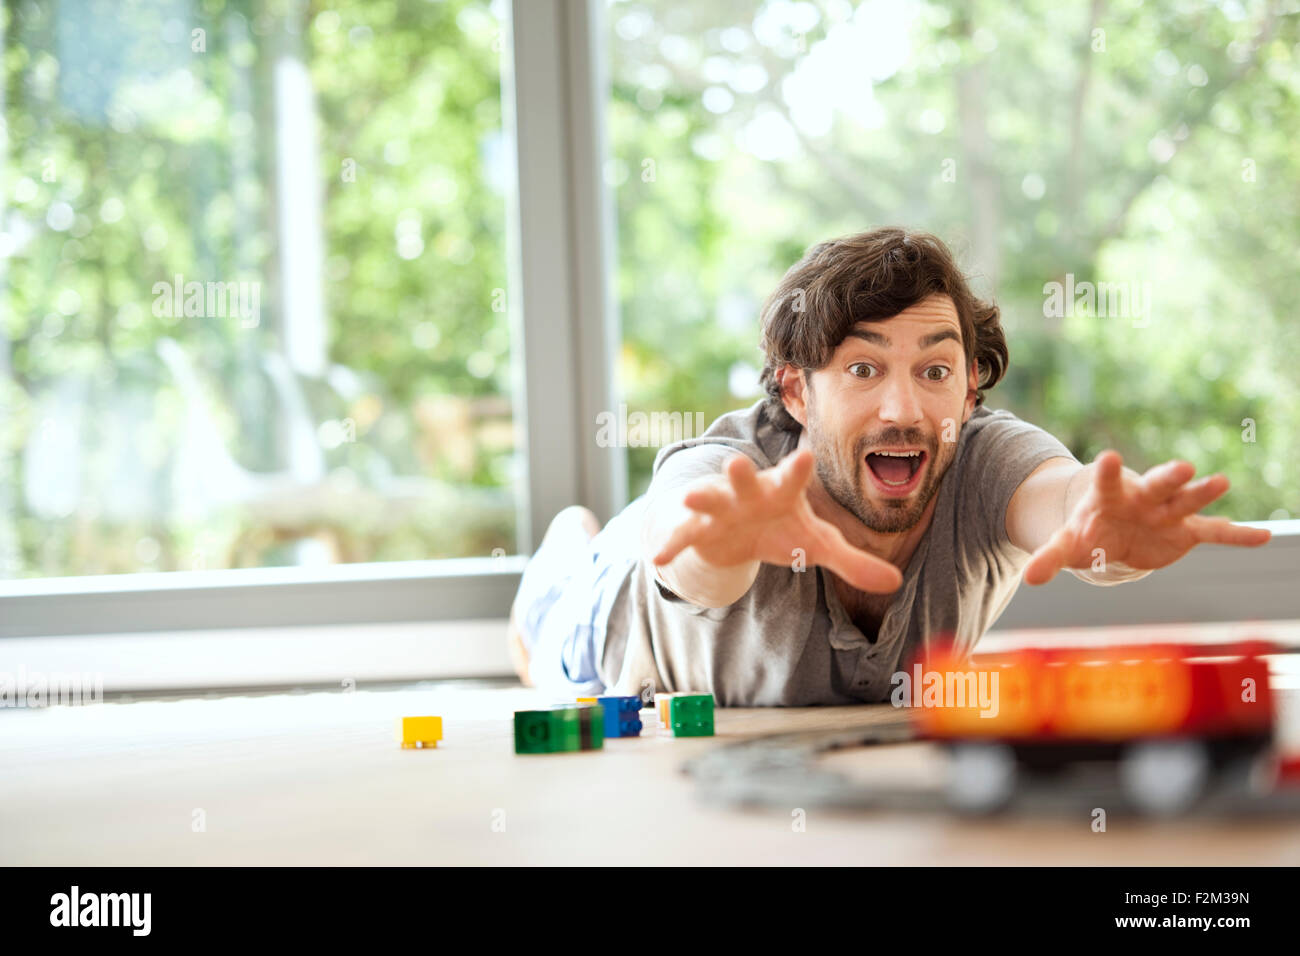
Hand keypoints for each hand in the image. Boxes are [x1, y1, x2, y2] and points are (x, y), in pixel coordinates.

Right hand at [652, 450, 902, 593]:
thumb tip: (896, 582)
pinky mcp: (699, 529)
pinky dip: (672, 544)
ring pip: (710, 500)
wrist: (736, 529)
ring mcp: (721, 509)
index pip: (794, 477)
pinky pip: (684, 536)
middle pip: (746, 480)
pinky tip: (658, 556)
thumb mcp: (817, 543)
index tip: (806, 456)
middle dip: (741, 473)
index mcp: (781, 491)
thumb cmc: (782, 528)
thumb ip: (852, 560)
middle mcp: (749, 493)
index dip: (798, 468)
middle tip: (738, 462)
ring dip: (701, 498)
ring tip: (690, 498)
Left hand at [1023, 450, 1270, 585]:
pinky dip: (1237, 536)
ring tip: (1221, 482)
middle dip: (1169, 478)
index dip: (1108, 473)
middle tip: (1183, 468)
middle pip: (1156, 486)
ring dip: (1202, 494)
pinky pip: (1215, 533)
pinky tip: (1264, 538)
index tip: (1109, 457)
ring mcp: (1166, 513)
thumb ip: (1051, 557)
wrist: (1114, 530)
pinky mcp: (1186, 531)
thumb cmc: (1089, 530)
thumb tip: (1030, 578)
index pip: (1106, 483)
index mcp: (1109, 498)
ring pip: (1187, 501)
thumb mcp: (1068, 544)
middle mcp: (1142, 499)